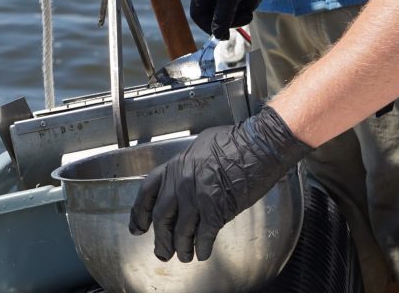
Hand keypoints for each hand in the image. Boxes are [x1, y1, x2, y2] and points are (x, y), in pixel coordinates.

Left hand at [128, 106, 310, 261]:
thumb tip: (186, 178)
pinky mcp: (216, 210)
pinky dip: (202, 248)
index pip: (147, 191)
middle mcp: (182, 182)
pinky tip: (203, 252)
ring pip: (181, 231)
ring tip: (185, 256)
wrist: (260, 145)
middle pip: (162, 218)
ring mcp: (197, 197)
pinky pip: (204, 236)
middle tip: (163, 252)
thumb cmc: (237, 141)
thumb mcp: (202, 146)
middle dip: (161, 239)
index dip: (140, 212)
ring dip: (181, 248)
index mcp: (177, 165)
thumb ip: (189, 166)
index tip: (138, 227)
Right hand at [190, 0, 293, 39]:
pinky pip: (243, 4)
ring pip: (233, 11)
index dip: (209, 26)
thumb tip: (218, 36)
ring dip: (247, 6)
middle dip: (235, 16)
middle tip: (248, 14)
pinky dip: (253, 0)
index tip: (225, 33)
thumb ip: (222, 17)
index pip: (198, 15)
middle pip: (217, 16)